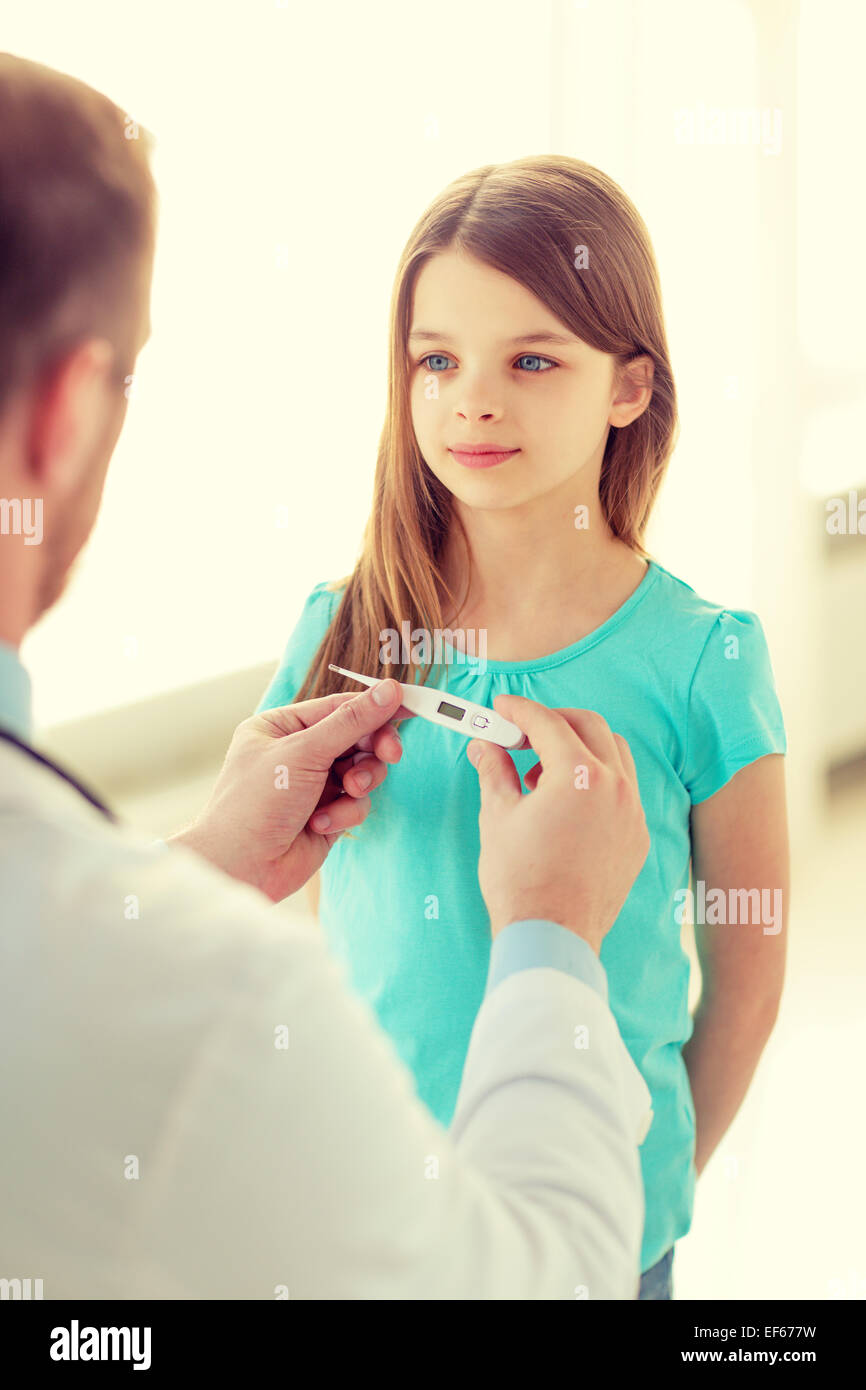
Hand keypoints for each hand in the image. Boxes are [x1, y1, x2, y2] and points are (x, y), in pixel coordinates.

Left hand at [169, 680, 406, 900]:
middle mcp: (297, 754)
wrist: (240, 868)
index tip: (409, 705)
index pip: (339, 707)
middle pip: (357, 739)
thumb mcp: (305, 752)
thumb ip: (351, 722)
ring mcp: (313, 786)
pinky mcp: (327, 816)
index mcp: (281, 728)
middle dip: (372, 749)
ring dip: (360, 783)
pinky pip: (356, 804)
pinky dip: (345, 813)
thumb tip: (390, 690)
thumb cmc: (255, 804)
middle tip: (390, 755)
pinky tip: (320, 824)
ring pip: (362, 772)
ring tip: (348, 792)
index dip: (375, 707)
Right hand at [468, 696, 649, 954]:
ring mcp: (631, 812)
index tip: (501, 708)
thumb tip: (485, 747)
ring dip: (580, 746)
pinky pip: (624, 788)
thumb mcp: (498, 816)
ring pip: (615, 753)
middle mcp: (615, 787)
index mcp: (579, 776)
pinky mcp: (637, 836)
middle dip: (553, 721)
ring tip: (542, 772)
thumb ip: (494, 771)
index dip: (519, 711)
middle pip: (589, 726)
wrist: (551, 937)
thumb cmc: (520, 881)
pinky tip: (567, 800)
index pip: (548, 723)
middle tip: (522, 734)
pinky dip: (598, 778)